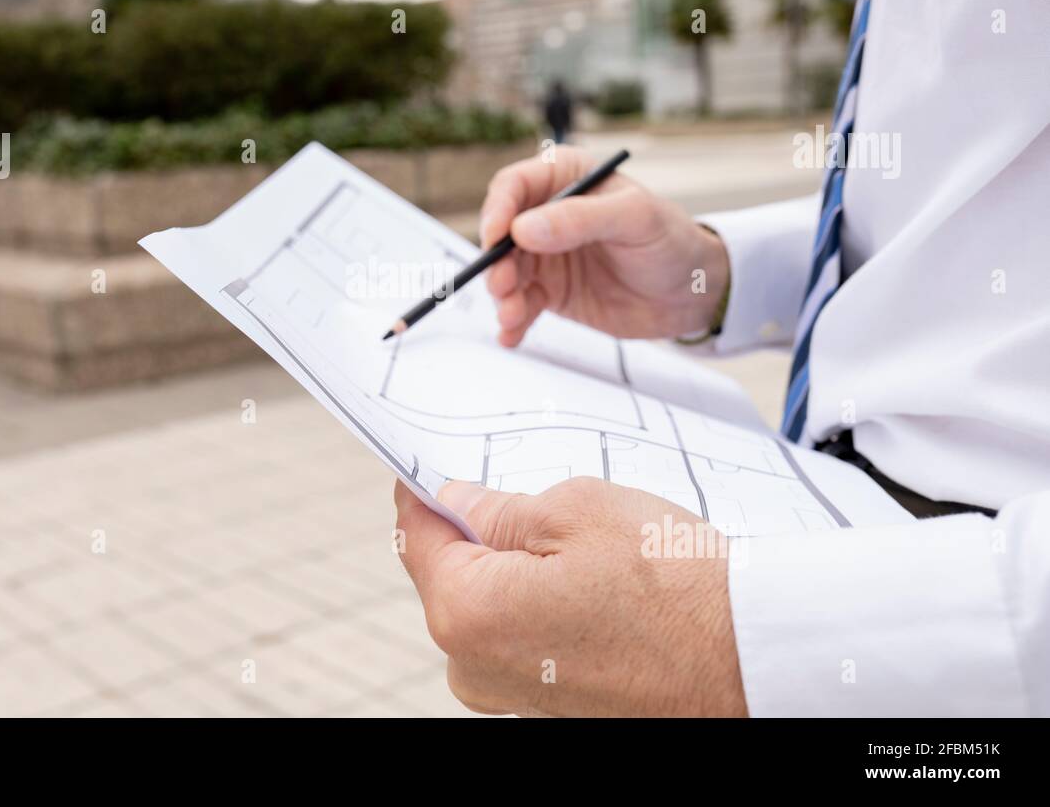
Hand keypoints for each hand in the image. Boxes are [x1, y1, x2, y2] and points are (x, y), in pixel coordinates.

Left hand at [394, 477, 747, 716]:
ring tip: (591, 551)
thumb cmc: (673, 587)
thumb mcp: (576, 511)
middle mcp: (473, 666)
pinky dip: (549, 603)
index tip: (436, 462)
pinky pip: (527, 634)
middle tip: (546, 501)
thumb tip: (456, 502)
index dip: (427, 488)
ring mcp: (510, 694)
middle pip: (453, 571)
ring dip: (524, 568)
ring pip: (493, 602)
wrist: (752, 666)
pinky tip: (602, 588)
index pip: (415, 533)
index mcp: (465, 613)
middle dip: (487, 530)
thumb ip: (498, 509)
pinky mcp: (548, 705)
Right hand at [480, 145, 729, 345]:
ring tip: (513, 315)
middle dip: (497, 261)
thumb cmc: (671, 241)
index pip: (515, 186)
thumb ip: (579, 219)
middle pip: (501, 234)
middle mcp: (548, 215)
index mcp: (566, 179)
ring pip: (506, 272)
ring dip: (503, 295)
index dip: (498, 209)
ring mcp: (546, 256)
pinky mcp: (550, 292)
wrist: (692, 294)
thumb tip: (523, 229)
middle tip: (504, 285)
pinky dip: (513, 321)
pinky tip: (513, 335)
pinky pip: (521, 305)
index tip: (496, 237)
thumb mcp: (635, 219)